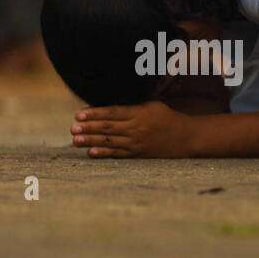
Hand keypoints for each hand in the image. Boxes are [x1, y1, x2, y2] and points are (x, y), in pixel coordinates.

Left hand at [71, 101, 194, 157]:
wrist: (187, 137)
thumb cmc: (168, 117)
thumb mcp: (153, 105)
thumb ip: (132, 105)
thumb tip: (110, 103)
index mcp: (139, 113)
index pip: (112, 112)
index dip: (94, 113)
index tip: (78, 114)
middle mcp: (136, 128)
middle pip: (108, 128)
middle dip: (88, 128)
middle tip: (72, 128)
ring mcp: (137, 142)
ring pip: (109, 141)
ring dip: (90, 141)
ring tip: (75, 139)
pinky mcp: (138, 153)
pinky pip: (118, 154)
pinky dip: (104, 153)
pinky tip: (90, 153)